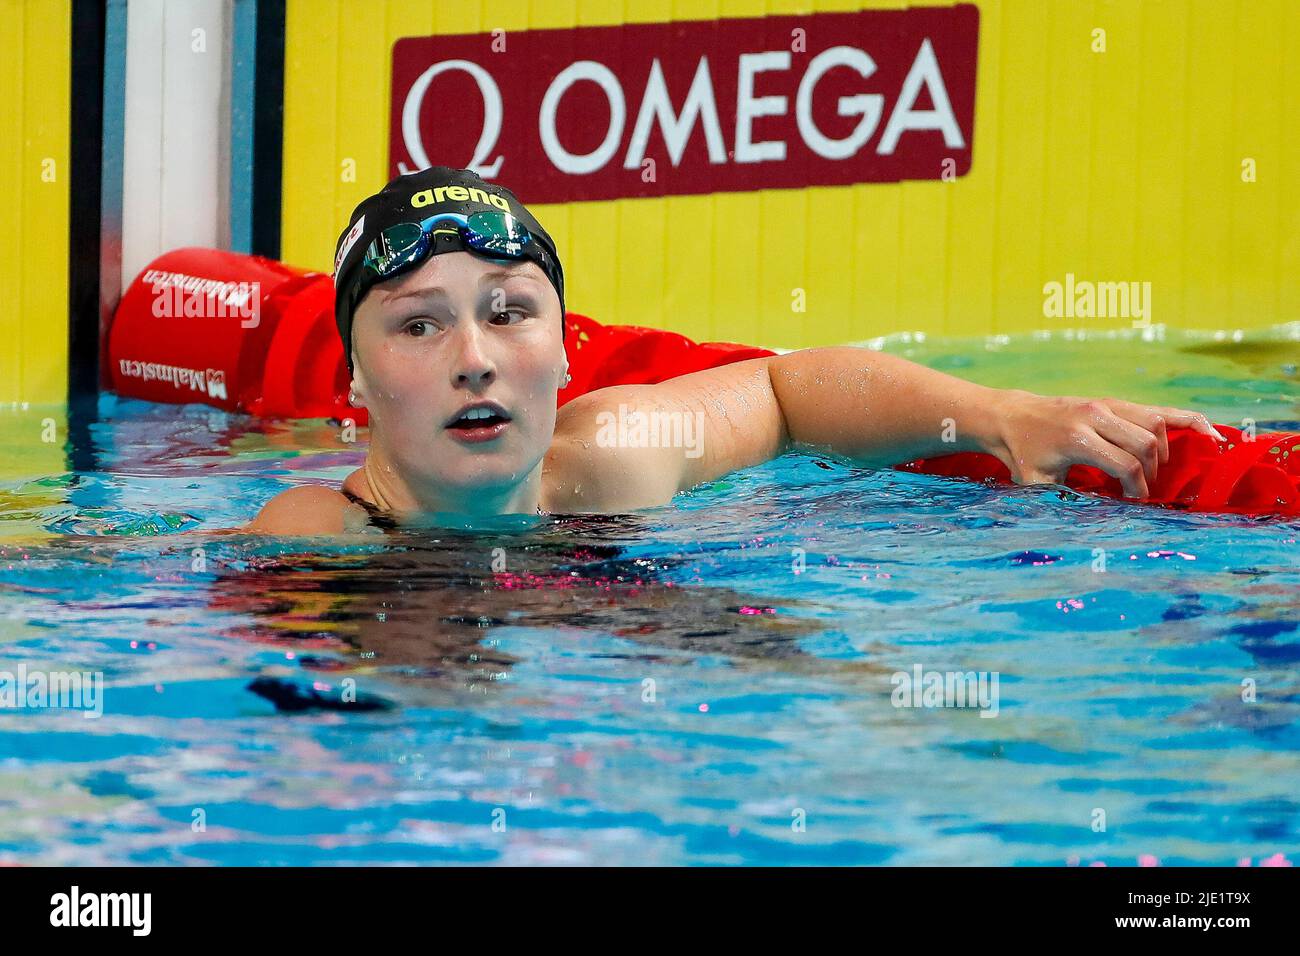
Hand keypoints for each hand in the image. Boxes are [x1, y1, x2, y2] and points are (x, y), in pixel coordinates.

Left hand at [983, 390, 1224, 498]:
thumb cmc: (1024, 455)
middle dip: (1152, 471)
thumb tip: (1088, 526)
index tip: (1135, 503)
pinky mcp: (1114, 401)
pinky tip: (1208, 432)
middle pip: (1145, 443)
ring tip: (1159, 470)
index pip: (1125, 464)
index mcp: (1077, 438)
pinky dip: (1184, 420)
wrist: (1012, 417)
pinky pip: (1156, 408)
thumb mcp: (1036, 484)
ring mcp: (1107, 404)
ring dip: (1165, 449)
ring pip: (1155, 422)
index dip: (1137, 488)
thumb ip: (1062, 501)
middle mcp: (1095, 416)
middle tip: (1142, 488)